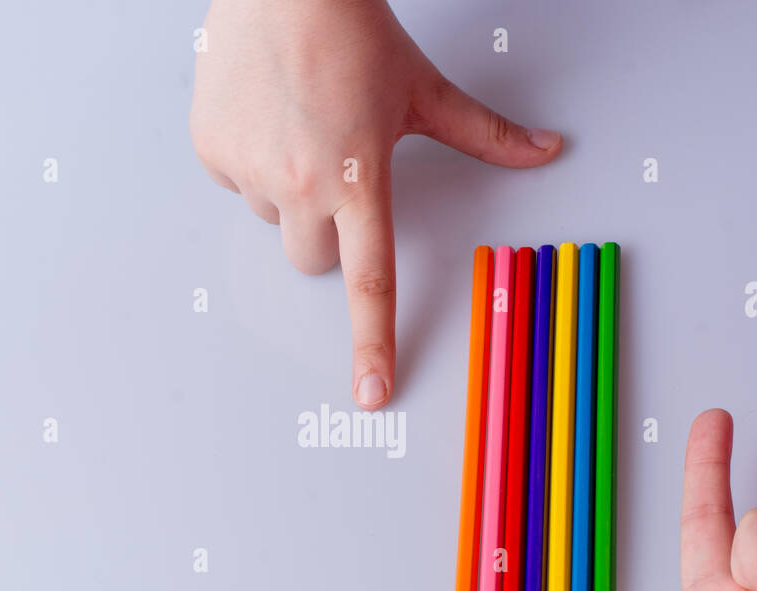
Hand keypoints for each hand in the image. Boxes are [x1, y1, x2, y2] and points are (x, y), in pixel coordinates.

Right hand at [190, 0, 561, 408]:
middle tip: (337, 169)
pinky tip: (268, 113)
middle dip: (327, 229)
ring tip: (302, 126)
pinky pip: (233, 183)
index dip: (374, 341)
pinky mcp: (211, 150)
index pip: (371, 280)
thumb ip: (485, 136)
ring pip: (273, 218)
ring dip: (288, 191)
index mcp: (358, 179)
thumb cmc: (351, 31)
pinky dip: (250, 159)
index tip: (373, 389)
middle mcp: (300, 185)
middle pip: (314, 258)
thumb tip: (545, 152)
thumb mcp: (423, 91)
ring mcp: (248, 170)